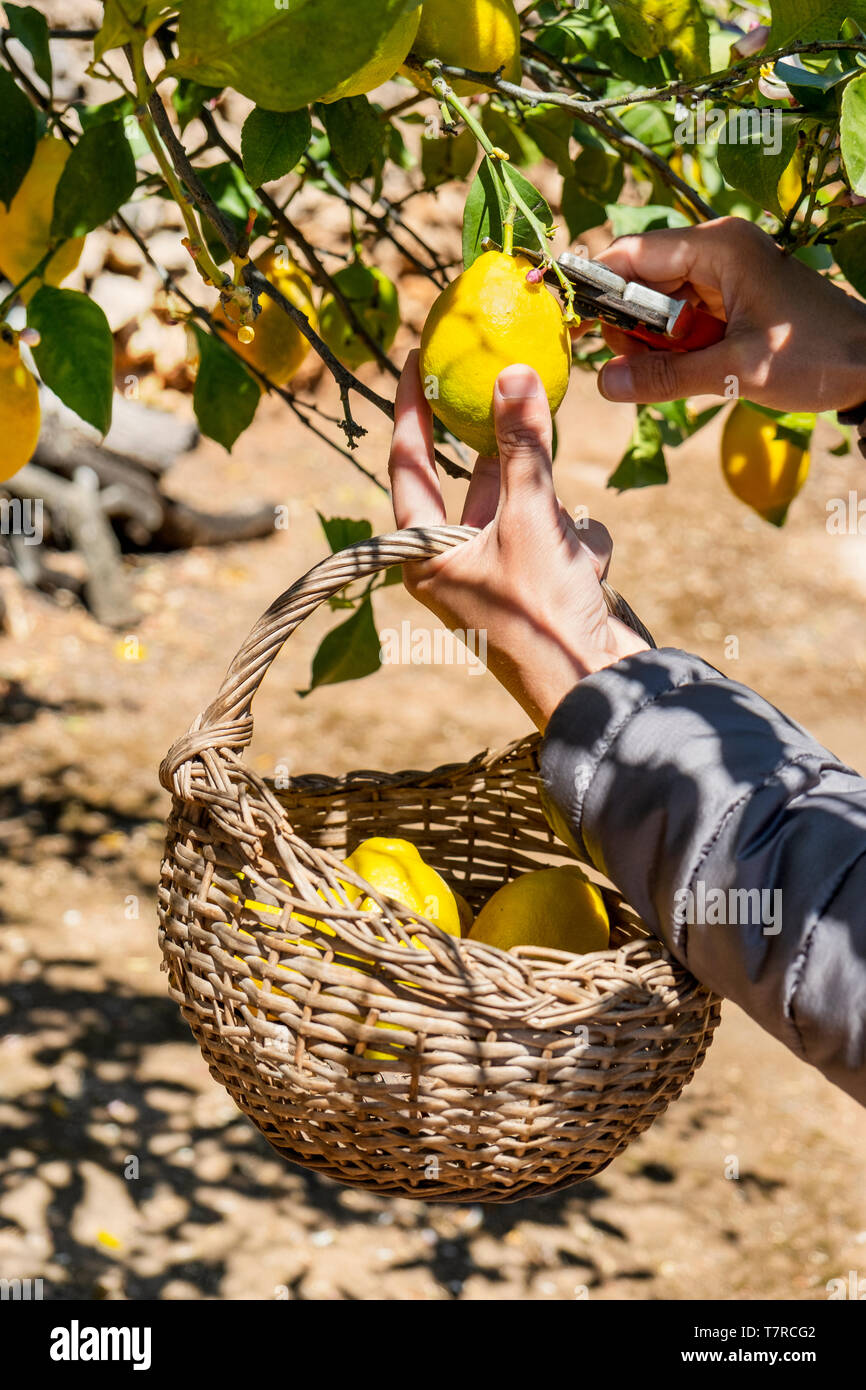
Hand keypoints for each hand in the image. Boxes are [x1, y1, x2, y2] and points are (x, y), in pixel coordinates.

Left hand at [388, 352, 648, 730]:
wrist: (594, 689)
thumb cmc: (542, 614)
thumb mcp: (530, 518)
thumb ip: (522, 446)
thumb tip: (513, 374)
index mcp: (426, 552)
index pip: (409, 464)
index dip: (412, 408)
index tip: (416, 357)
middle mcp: (456, 563)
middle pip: (476, 481)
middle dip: (506, 453)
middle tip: (515, 390)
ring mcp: (501, 575)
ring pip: (530, 507)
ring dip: (558, 518)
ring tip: (568, 548)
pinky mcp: (543, 586)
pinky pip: (563, 538)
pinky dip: (582, 550)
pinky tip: (590, 578)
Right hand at [586, 217, 865, 412]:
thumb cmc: (814, 358)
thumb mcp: (736, 372)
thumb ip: (665, 377)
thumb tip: (603, 384)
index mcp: (718, 247)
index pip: (632, 254)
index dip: (595, 286)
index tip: (569, 322)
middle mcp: (717, 249)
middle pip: (641, 277)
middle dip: (626, 323)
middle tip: (627, 367)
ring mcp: (726, 272)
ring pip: (660, 301)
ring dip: (652, 339)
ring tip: (661, 374)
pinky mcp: (734, 296)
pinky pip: (684, 315)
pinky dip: (675, 344)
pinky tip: (685, 369)